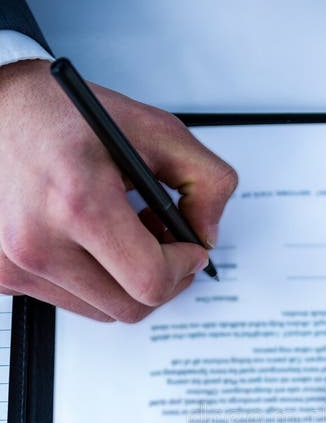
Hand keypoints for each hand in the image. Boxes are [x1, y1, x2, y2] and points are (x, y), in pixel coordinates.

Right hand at [0, 59, 237, 320]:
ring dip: (125, 282)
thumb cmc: (62, 112)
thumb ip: (205, 180)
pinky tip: (90, 240)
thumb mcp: (151, 129)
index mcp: (77, 203)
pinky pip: (68, 301)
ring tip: (123, 234)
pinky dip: (91, 280)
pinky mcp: (1, 275)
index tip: (190, 249)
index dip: (182, 268)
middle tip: (164, 243)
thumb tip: (209, 234)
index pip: (150, 282)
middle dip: (160, 279)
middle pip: (130, 307)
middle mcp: (38, 242)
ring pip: (101, 310)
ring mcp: (14, 265)